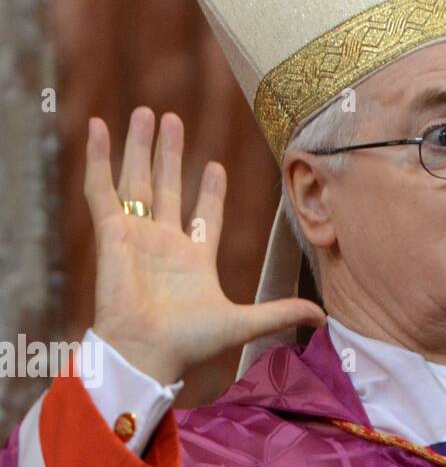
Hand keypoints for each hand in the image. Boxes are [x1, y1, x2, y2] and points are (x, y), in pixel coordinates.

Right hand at [85, 106, 324, 384]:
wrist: (146, 354)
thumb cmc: (188, 344)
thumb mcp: (244, 322)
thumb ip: (281, 313)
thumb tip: (324, 318)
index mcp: (194, 260)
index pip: (204, 215)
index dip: (211, 192)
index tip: (216, 166)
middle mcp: (163, 244)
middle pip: (168, 188)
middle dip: (170, 155)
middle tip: (172, 119)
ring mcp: (136, 236)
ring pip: (138, 180)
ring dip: (142, 147)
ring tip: (146, 113)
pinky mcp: (111, 233)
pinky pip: (102, 188)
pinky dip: (101, 158)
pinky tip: (101, 127)